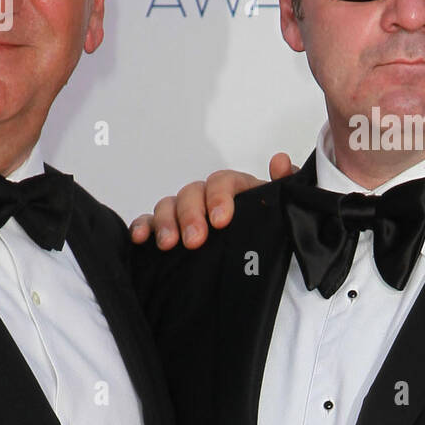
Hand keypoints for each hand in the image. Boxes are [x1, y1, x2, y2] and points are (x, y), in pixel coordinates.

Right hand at [129, 152, 295, 248]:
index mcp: (236, 191)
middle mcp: (208, 198)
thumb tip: (280, 161)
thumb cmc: (268, 229)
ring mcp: (187, 213)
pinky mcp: (170, 230)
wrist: (257, 264)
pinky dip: (143, 226)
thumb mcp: (282, 210)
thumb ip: (284, 185)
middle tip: (195, 240)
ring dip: (166, 222)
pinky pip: (150, 221)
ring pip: (169, 204)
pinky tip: (140, 238)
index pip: (223, 182)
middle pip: (192, 192)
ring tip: (169, 244)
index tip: (221, 221)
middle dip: (191, 215)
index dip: (219, 197)